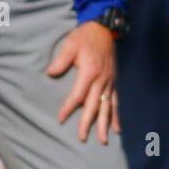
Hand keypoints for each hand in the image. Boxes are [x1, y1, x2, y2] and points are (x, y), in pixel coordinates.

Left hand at [47, 22, 120, 143]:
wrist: (104, 28)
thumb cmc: (85, 36)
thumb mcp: (71, 44)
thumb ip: (61, 59)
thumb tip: (51, 73)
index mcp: (90, 71)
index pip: (78, 95)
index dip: (69, 107)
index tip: (61, 118)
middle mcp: (102, 79)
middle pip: (94, 105)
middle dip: (87, 122)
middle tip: (82, 138)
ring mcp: (110, 81)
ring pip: (107, 106)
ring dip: (104, 124)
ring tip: (103, 140)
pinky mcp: (114, 81)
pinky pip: (116, 101)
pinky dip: (116, 115)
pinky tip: (117, 128)